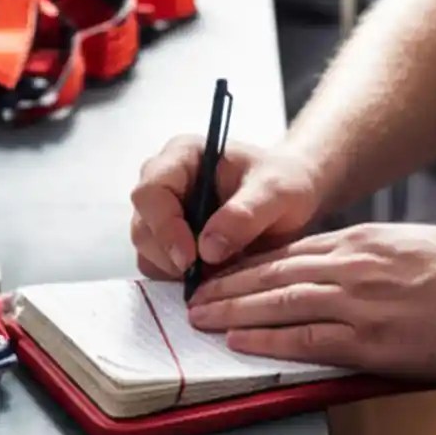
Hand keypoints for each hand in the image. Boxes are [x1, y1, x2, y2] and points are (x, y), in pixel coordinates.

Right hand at [130, 137, 323, 279]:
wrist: (292, 195)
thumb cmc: (285, 181)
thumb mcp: (276, 192)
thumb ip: (244, 215)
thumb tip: (207, 249)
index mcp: (182, 155)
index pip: (151, 191)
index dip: (165, 228)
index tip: (192, 258)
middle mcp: (164, 181)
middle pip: (143, 225)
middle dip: (170, 255)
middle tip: (206, 273)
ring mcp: (163, 212)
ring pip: (147, 250)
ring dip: (175, 270)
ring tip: (215, 272)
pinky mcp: (168, 239)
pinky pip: (159, 267)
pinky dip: (179, 279)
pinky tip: (211, 275)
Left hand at [186, 222, 435, 382]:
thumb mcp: (417, 248)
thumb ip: (378, 258)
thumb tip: (354, 275)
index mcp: (365, 241)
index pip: (292, 251)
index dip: (251, 263)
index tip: (224, 271)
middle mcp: (353, 264)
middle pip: (273, 273)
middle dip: (227, 284)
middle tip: (194, 295)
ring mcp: (359, 300)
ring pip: (278, 302)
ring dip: (232, 310)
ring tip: (200, 318)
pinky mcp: (370, 338)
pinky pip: (305, 338)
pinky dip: (266, 338)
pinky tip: (239, 341)